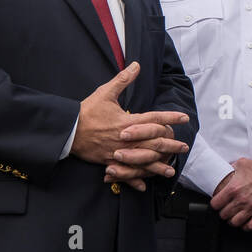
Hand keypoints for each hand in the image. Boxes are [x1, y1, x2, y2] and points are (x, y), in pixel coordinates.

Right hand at [73, 62, 190, 181]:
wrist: (66, 131)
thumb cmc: (86, 111)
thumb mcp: (105, 92)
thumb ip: (123, 79)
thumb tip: (136, 64)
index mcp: (127, 122)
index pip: (154, 119)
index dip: (171, 118)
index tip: (184, 118)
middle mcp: (126, 139)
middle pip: (153, 143)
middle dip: (171, 145)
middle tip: (184, 147)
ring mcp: (118, 152)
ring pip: (142, 161)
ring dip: (158, 166)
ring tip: (171, 170)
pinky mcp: (108, 161)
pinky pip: (124, 173)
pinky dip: (134, 181)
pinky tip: (144, 186)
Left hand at [211, 157, 251, 230]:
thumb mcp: (242, 163)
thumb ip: (230, 169)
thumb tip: (225, 170)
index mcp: (233, 188)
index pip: (215, 204)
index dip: (216, 204)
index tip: (219, 203)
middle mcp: (241, 199)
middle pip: (224, 215)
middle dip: (224, 213)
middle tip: (227, 210)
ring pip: (235, 222)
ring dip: (234, 220)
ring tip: (236, 216)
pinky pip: (251, 226)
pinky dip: (247, 226)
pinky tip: (246, 222)